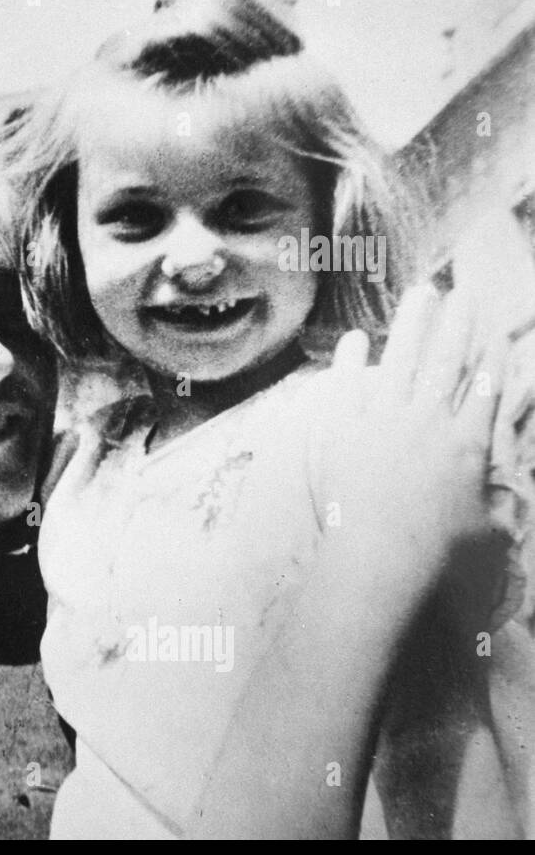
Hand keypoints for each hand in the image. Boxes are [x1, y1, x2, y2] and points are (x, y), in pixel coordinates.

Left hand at [311, 285, 509, 621]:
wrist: (380, 562)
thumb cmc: (439, 557)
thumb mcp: (488, 531)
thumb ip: (501, 507)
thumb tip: (510, 499)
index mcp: (468, 444)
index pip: (487, 387)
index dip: (494, 353)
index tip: (496, 326)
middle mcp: (430, 424)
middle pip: (449, 361)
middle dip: (458, 323)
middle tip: (463, 293)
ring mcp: (385, 424)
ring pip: (403, 360)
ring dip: (414, 323)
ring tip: (422, 293)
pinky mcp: (345, 434)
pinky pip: (348, 387)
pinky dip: (350, 361)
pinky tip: (355, 338)